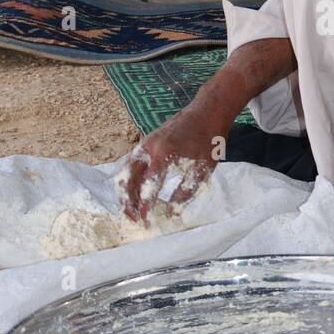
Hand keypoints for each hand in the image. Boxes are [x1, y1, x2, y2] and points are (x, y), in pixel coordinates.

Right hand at [116, 101, 221, 224]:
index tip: (146, 222)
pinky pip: (131, 164)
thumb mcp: (203, 169)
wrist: (207, 112)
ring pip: (125, 171)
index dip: (145, 207)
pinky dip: (130, 180)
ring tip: (132, 209)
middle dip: (127, 202)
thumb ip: (186, 192)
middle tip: (134, 219)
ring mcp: (144, 143)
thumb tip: (170, 213)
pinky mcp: (146, 142)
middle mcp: (148, 148)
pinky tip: (137, 192)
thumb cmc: (208, 140)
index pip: (148, 187)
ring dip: (126, 192)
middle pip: (127, 179)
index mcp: (163, 154)